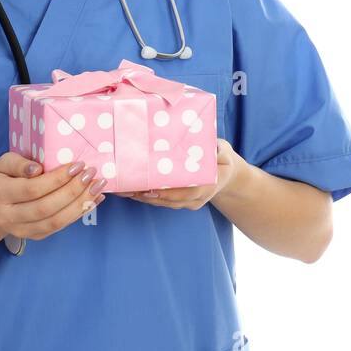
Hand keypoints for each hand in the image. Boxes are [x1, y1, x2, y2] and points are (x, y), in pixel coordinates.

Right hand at [0, 152, 108, 239]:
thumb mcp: (1, 164)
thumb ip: (18, 163)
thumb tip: (38, 168)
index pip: (32, 189)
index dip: (57, 179)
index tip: (78, 165)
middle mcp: (8, 216)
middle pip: (46, 208)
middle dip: (73, 191)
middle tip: (91, 174)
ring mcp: (21, 230)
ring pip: (55, 221)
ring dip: (81, 203)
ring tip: (98, 186)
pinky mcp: (34, 236)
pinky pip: (60, 227)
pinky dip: (80, 213)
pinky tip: (95, 198)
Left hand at [118, 139, 242, 209]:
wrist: (225, 175)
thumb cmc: (222, 159)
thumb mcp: (224, 152)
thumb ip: (219, 150)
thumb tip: (213, 147)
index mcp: (208, 186)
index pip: (187, 192)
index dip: (169, 193)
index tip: (151, 189)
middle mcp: (197, 198)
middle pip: (170, 201)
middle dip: (148, 197)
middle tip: (129, 189)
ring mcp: (189, 203)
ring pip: (164, 203)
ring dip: (143, 198)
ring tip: (124, 190)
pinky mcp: (180, 203)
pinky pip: (162, 202)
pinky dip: (147, 198)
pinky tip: (131, 191)